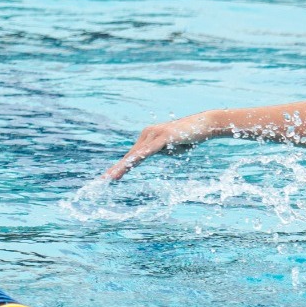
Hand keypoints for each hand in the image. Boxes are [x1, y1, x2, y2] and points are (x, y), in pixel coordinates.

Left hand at [102, 112, 218, 181]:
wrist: (204, 125)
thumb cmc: (188, 138)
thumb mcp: (171, 149)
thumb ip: (160, 152)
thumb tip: (156, 155)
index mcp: (146, 138)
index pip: (131, 156)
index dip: (120, 168)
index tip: (107, 179)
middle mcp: (147, 134)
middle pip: (130, 156)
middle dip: (116, 169)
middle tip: (101, 181)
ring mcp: (154, 134)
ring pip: (136, 155)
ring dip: (123, 167)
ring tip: (111, 178)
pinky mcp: (163, 136)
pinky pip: (148, 151)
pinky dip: (138, 159)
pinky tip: (129, 165)